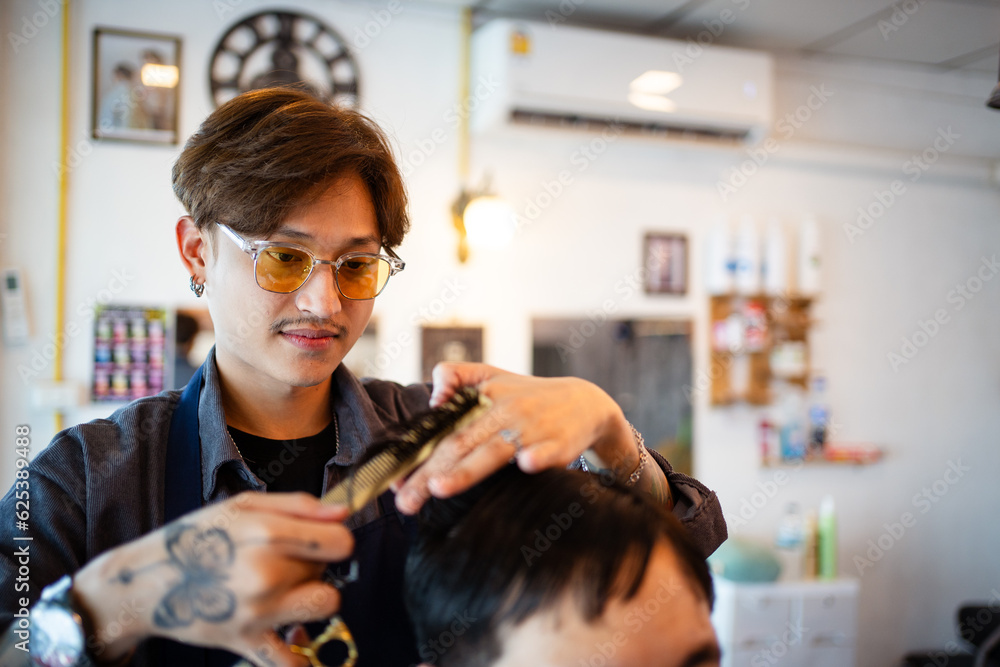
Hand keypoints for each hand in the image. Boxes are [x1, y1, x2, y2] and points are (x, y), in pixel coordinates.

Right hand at [73, 492, 352, 666]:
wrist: (145, 583)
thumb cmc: (195, 538)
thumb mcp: (242, 506)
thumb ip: (298, 505)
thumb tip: (342, 512)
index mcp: (267, 533)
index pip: (341, 542)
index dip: (333, 540)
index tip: (318, 542)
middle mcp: (266, 574)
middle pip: (328, 571)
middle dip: (313, 566)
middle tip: (284, 562)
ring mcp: (258, 611)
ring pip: (324, 606)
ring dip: (312, 599)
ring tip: (289, 591)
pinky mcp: (246, 642)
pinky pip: (291, 660)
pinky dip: (297, 654)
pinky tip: (289, 637)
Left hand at [393, 362, 638, 513]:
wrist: (585, 403)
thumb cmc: (530, 396)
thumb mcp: (492, 375)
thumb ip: (456, 376)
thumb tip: (433, 399)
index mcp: (484, 398)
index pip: (444, 430)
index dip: (418, 454)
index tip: (395, 480)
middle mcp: (504, 411)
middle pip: (461, 444)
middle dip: (430, 474)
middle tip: (406, 502)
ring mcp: (531, 428)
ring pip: (495, 451)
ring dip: (468, 470)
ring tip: (440, 488)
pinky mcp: (557, 443)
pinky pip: (545, 451)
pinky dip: (536, 457)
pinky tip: (525, 465)